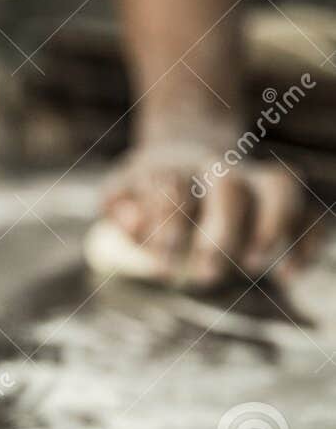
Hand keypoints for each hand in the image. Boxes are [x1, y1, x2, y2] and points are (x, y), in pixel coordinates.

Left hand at [102, 142, 310, 286]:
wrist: (184, 153)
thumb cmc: (148, 188)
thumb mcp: (121, 190)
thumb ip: (118, 204)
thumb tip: (130, 219)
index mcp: (178, 170)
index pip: (175, 189)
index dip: (169, 224)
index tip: (162, 262)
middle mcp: (221, 172)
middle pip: (230, 188)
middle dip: (220, 232)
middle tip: (204, 273)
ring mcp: (256, 183)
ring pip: (281, 185)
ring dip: (274, 225)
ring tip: (254, 264)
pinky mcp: (283, 203)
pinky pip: (310, 213)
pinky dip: (308, 241)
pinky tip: (289, 274)